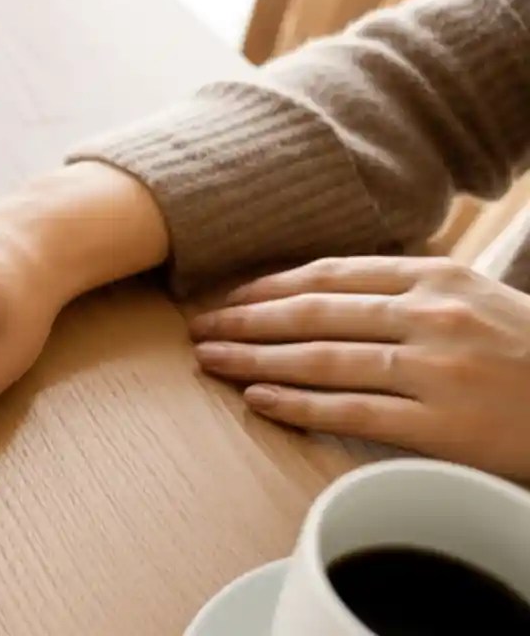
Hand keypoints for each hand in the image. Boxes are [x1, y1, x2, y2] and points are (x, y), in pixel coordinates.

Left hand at [189, 256, 529, 479]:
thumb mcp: (478, 300)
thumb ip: (411, 290)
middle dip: (247, 320)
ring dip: (255, 359)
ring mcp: (437, 369)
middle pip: (315, 312)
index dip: (271, 285)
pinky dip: (297, 405)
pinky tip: (258, 399)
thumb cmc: (528, 352)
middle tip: (200, 326)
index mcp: (439, 276)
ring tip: (211, 360)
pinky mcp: (443, 424)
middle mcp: (433, 314)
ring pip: (322, 359)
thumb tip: (331, 287)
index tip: (230, 295)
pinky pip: (351, 412)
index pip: (333, 273)